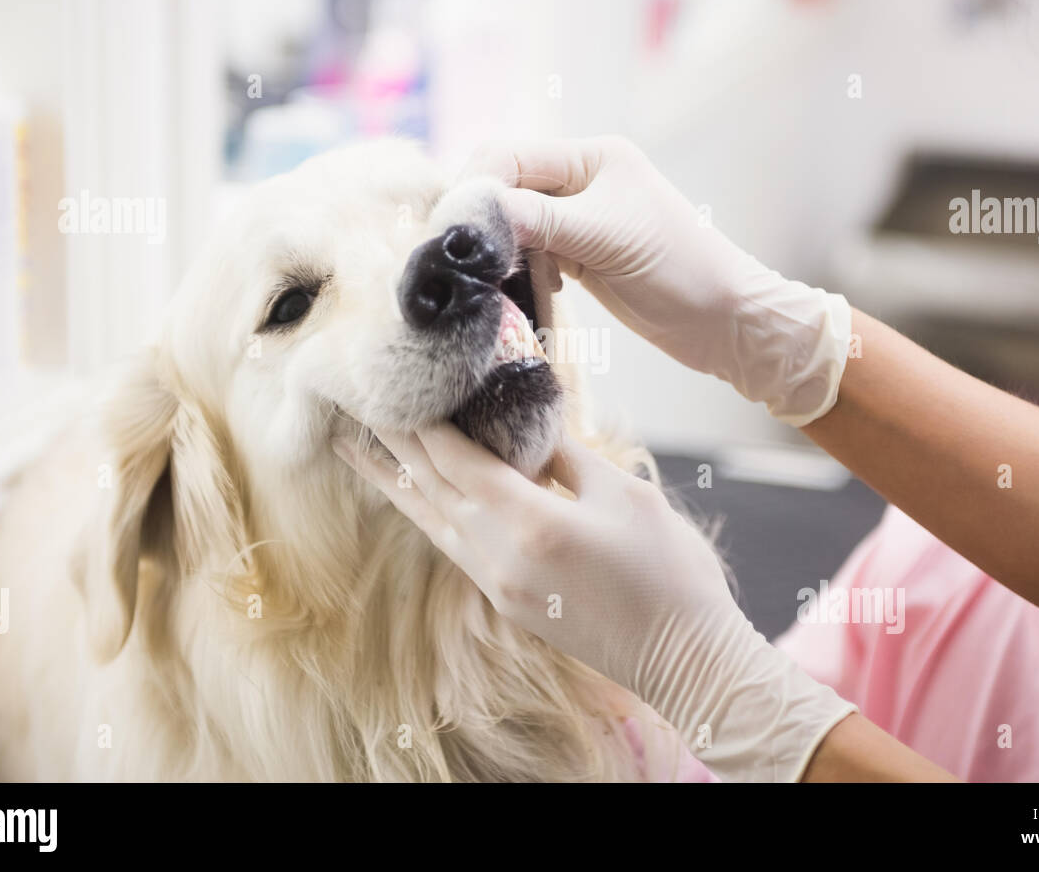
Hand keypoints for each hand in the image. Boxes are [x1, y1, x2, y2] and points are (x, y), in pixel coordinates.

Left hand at [332, 420, 857, 780]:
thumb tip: (531, 419)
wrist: (684, 655)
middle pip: (429, 486)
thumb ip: (568, 453)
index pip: (454, 458)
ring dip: (394, 480)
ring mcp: (497, 583)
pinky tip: (417, 496)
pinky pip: (450, 545)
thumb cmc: (668, 570)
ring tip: (357, 450)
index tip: (390, 383)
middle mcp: (497, 555)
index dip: (419, 419)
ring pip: (429, 520)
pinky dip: (426, 511)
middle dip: (391, 442)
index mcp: (528, 521)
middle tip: (354, 403)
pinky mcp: (505, 601)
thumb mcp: (623, 493)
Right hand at [460, 135, 852, 426]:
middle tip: (456, 259)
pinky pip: (528, 253)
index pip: (509, 156)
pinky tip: (518, 291)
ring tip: (484, 279)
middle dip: (479, 219)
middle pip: (504, 186)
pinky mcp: (579, 256)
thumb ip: (538, 221)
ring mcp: (579, 220)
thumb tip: (472, 214)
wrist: (724, 323)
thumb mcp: (604, 238)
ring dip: (496, 249)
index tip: (451, 230)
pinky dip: (515, 270)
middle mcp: (581, 181)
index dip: (474, 187)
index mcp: (592, 157)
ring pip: (512, 222)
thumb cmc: (680, 271)